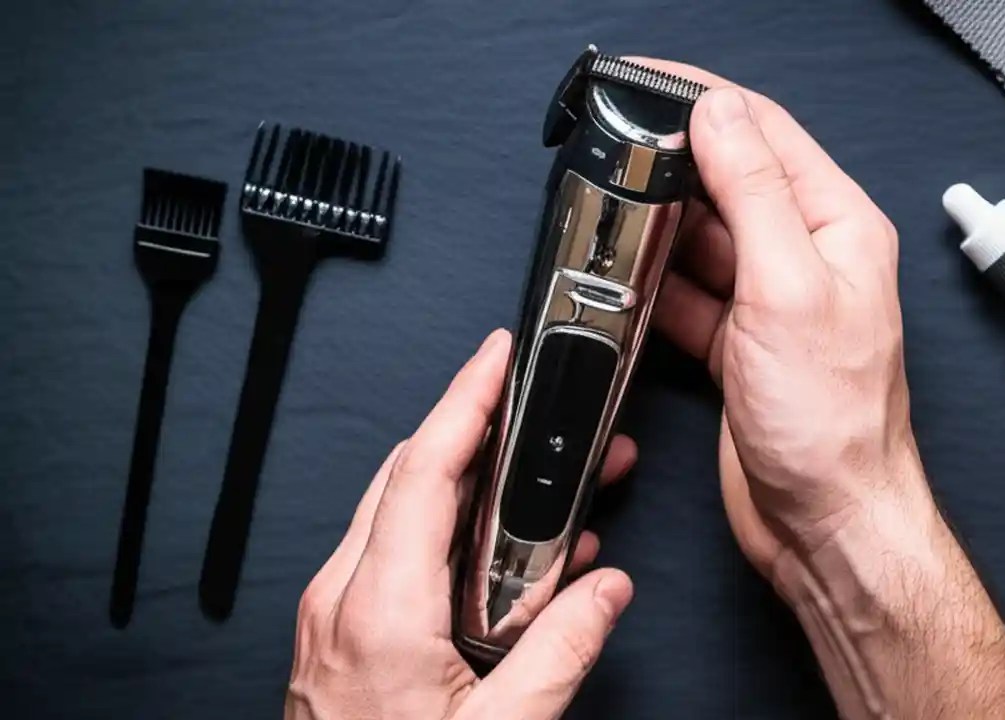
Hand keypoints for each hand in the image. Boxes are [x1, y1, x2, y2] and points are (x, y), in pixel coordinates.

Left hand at [287, 329, 637, 719]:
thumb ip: (559, 654)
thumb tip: (608, 589)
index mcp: (378, 610)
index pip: (424, 472)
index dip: (464, 400)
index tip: (495, 355)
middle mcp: (342, 597)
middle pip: (411, 478)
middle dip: (482, 433)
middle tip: (542, 415)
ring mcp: (333, 613)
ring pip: (402, 511)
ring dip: (471, 486)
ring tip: (546, 488)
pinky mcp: (339, 632)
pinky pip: (394, 553)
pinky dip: (450, 533)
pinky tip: (506, 557)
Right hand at [647, 60, 1004, 717]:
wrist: (827, 521)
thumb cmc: (834, 424)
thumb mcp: (789, 290)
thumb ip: (754, 194)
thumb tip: (719, 115)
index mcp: (836, 226)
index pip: (766, 131)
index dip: (705, 97)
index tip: (648, 80)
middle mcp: (805, 258)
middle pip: (730, 180)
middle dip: (673, 162)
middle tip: (618, 150)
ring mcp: (770, 303)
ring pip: (703, 239)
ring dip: (659, 227)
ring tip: (614, 213)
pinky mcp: (739, 345)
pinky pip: (688, 295)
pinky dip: (656, 286)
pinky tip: (629, 281)